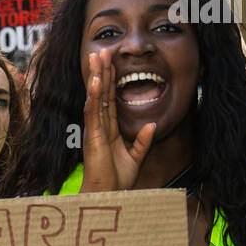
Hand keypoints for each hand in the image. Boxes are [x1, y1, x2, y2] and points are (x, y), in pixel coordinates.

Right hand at [80, 50, 154, 191]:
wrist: (108, 195)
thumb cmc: (118, 180)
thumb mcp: (136, 157)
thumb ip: (142, 141)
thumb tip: (152, 125)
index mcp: (108, 129)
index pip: (110, 100)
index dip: (111, 81)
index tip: (111, 62)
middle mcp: (99, 126)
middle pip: (101, 93)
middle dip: (102, 71)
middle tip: (101, 50)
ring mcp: (95, 130)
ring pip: (95, 97)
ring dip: (97, 77)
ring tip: (97, 57)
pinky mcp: (93, 136)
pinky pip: (93, 112)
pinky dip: (95, 96)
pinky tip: (97, 82)